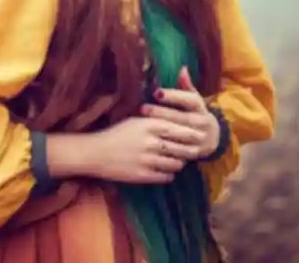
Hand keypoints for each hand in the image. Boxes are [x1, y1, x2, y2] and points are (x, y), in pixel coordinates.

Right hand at [83, 114, 202, 184]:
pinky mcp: (144, 175)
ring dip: (180, 162)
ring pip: (176, 164)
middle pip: (182, 148)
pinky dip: (169, 174)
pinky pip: (166, 176)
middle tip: (196, 150)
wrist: (96, 152)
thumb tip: (177, 124)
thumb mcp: (136, 121)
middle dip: (191, 150)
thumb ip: (156, 121)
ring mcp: (148, 160)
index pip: (180, 129)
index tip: (201, 135)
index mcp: (150, 125)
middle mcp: (152, 142)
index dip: (192, 134)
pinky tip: (166, 170)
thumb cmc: (117, 134)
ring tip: (179, 160)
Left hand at [140, 65, 221, 159]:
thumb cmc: (196, 114)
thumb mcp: (194, 100)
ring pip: (180, 134)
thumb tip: (182, 68)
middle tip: (143, 108)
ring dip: (161, 129)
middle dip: (162, 113)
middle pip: (182, 117)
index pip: (190, 100)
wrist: (212, 138)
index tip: (157, 92)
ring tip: (143, 123)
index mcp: (201, 108)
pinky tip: (151, 141)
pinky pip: (179, 150)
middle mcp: (202, 123)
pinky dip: (165, 146)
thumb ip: (186, 86)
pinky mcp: (194, 153)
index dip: (174, 96)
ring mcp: (199, 139)